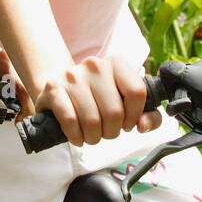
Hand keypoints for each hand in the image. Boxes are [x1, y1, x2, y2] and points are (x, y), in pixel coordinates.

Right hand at [33, 56, 160, 146]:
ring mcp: (73, 75)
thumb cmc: (97, 98)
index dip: (134, 115)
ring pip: (92, 120)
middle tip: (106, 131)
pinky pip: (70, 120)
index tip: (127, 123)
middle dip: (112, 131)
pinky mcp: (53, 88)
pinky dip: (75, 136)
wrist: (60, 87)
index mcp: (117, 64)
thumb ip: (147, 115)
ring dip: (93, 137)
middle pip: (114, 112)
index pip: (137, 92)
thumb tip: (143, 125)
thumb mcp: (125, 101)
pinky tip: (77, 136)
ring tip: (91, 134)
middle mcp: (95, 65)